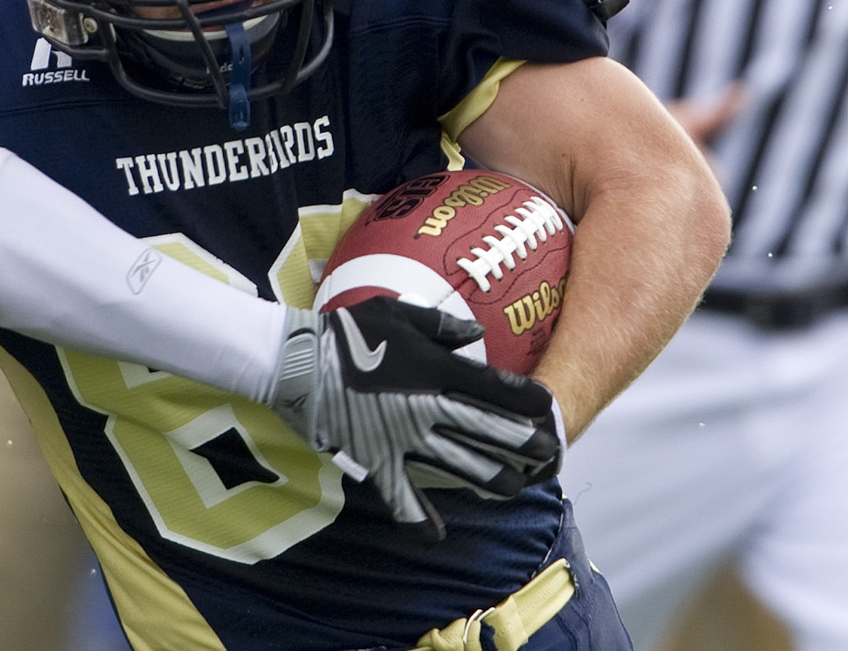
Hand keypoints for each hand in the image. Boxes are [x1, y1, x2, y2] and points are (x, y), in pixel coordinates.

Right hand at [269, 296, 561, 541]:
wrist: (297, 360)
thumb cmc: (347, 332)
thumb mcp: (395, 311)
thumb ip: (441, 325)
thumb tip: (475, 335)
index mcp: (437, 368)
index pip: (499, 389)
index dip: (529, 402)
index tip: (546, 411)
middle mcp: (428, 406)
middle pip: (491, 430)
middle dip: (525, 444)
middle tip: (549, 455)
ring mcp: (404, 437)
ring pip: (461, 466)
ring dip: (493, 480)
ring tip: (514, 487)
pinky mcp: (377, 460)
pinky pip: (402, 498)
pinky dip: (419, 521)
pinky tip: (436, 536)